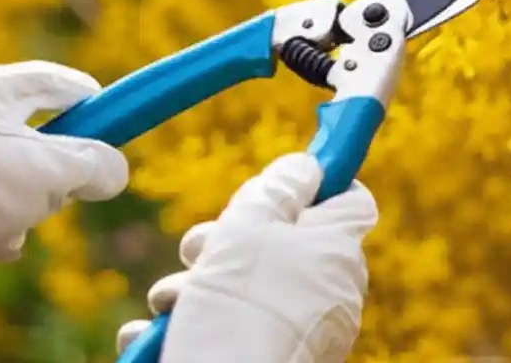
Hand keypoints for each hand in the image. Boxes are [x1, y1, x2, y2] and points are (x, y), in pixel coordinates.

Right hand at [0, 54, 128, 260]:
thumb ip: (53, 87)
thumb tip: (89, 91)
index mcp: (49, 168)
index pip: (108, 172)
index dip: (98, 147)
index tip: (82, 128)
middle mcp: (30, 209)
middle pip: (62, 185)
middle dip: (45, 157)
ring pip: (25, 202)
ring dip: (11, 179)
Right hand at [117, 153, 377, 362]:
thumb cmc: (240, 307)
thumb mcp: (250, 225)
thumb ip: (277, 188)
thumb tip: (307, 167)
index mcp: (337, 247)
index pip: (351, 200)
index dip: (319, 182)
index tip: (280, 181)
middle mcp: (331, 289)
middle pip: (284, 239)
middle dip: (229, 237)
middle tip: (199, 247)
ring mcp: (306, 328)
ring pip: (250, 283)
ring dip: (200, 283)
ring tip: (173, 299)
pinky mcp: (277, 358)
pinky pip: (236, 325)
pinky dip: (197, 322)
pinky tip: (159, 328)